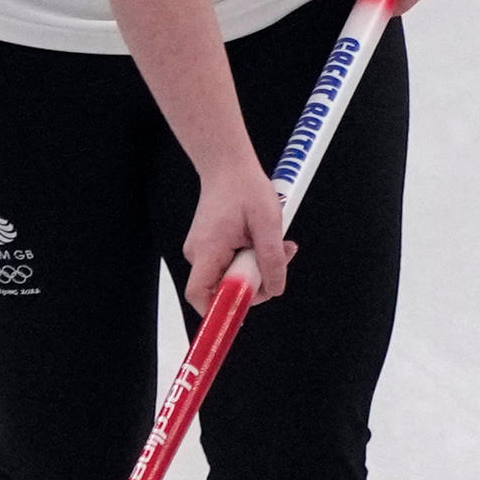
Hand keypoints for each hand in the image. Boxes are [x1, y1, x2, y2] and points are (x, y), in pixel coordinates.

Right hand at [180, 155, 294, 306]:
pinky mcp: (211, 249)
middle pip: (224, 289)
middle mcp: (198, 253)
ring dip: (258, 268)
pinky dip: (252, 259)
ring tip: (277, 243)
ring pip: (232, 277)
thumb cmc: (245, 187)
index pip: (199, 294)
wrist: (229, 167)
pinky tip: (264, 241)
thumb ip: (272, 259)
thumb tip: (274, 289)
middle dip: (257, 282)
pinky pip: (232, 266)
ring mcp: (203, 251)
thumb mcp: (268, 223)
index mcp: (207, 249)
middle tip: (281, 258)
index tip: (242, 312)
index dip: (218, 310)